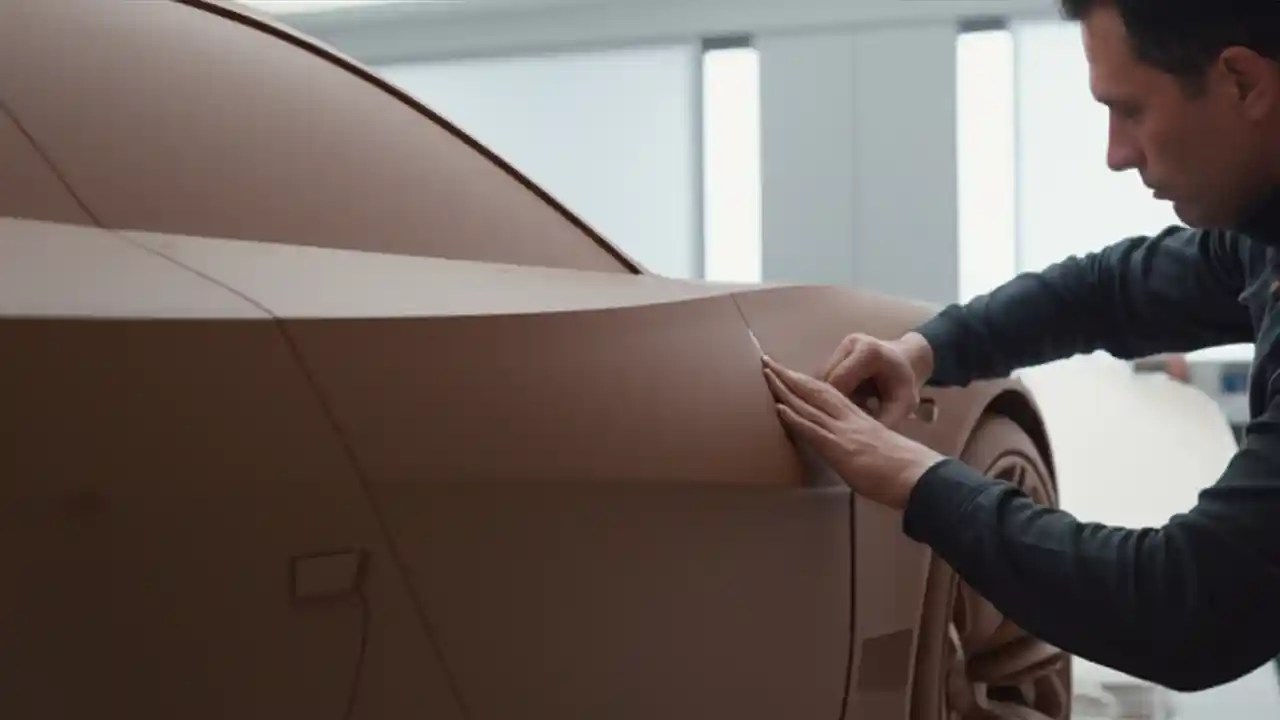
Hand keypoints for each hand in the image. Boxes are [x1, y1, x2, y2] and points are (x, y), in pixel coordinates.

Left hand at [763, 354, 944, 509]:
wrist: (919, 476)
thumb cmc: (904, 470)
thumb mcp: (879, 450)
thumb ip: (861, 446)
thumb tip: (852, 454)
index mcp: (859, 419)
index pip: (828, 394)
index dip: (807, 383)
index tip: (789, 373)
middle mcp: (849, 419)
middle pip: (815, 391)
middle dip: (790, 377)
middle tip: (768, 362)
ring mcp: (843, 432)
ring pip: (809, 404)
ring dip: (785, 389)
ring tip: (767, 373)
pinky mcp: (840, 448)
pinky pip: (813, 428)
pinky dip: (794, 417)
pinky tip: (779, 406)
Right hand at [820, 331, 934, 428]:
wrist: (908, 360)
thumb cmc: (905, 383)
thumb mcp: (903, 404)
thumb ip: (885, 420)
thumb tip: (864, 441)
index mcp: (868, 352)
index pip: (838, 381)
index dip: (835, 404)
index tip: (839, 424)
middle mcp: (851, 343)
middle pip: (826, 378)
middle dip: (828, 401)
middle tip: (835, 422)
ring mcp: (842, 345)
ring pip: (821, 376)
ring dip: (825, 396)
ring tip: (836, 414)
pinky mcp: (836, 350)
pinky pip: (824, 374)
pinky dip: (828, 391)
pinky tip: (837, 404)